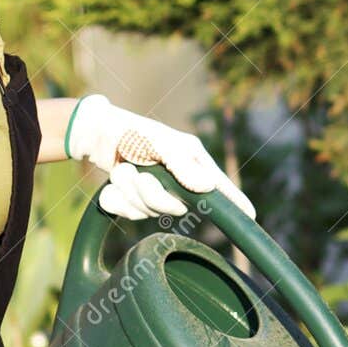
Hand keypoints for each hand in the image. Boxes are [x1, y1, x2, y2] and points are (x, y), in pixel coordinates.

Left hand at [67, 94, 255, 221]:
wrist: (96, 134)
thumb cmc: (132, 131)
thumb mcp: (159, 142)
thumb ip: (183, 165)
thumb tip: (209, 187)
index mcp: (192, 163)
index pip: (218, 189)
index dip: (235, 203)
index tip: (251, 216)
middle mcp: (179, 181)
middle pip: (175, 208)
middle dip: (150, 193)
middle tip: (137, 170)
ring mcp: (157, 194)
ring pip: (147, 213)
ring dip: (128, 191)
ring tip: (122, 168)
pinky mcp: (136, 202)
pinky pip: (128, 214)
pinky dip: (116, 200)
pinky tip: (113, 183)